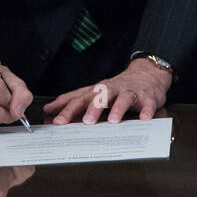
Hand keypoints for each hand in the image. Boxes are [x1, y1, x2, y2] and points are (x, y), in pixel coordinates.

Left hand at [43, 59, 171, 124]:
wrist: (146, 74)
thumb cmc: (116, 87)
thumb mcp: (93, 92)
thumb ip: (72, 101)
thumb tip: (49, 109)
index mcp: (98, 91)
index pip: (81, 100)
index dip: (69, 110)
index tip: (58, 122)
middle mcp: (113, 90)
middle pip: (102, 96)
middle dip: (93, 108)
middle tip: (86, 121)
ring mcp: (131, 93)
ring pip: (124, 98)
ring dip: (118, 108)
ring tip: (114, 120)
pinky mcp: (148, 97)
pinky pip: (148, 104)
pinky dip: (147, 111)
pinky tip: (145, 118)